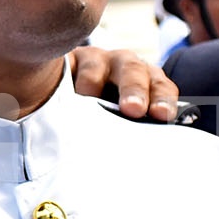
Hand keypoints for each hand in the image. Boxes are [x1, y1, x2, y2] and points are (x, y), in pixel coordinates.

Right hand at [66, 46, 180, 120]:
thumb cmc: (113, 111)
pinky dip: (62, 78)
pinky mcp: (68, 61)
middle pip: (132, 72)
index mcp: (147, 79)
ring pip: (95, 71)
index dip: (162, 99)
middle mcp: (123, 65)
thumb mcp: (129, 119)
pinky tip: (56, 90)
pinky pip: (65, 68)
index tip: (161, 115)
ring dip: (92, 85)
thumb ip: (140, 129)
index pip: (160, 86)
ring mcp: (94, 61)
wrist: (75, 92)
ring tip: (85, 102)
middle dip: (133, 90)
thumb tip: (144, 158)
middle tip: (133, 109)